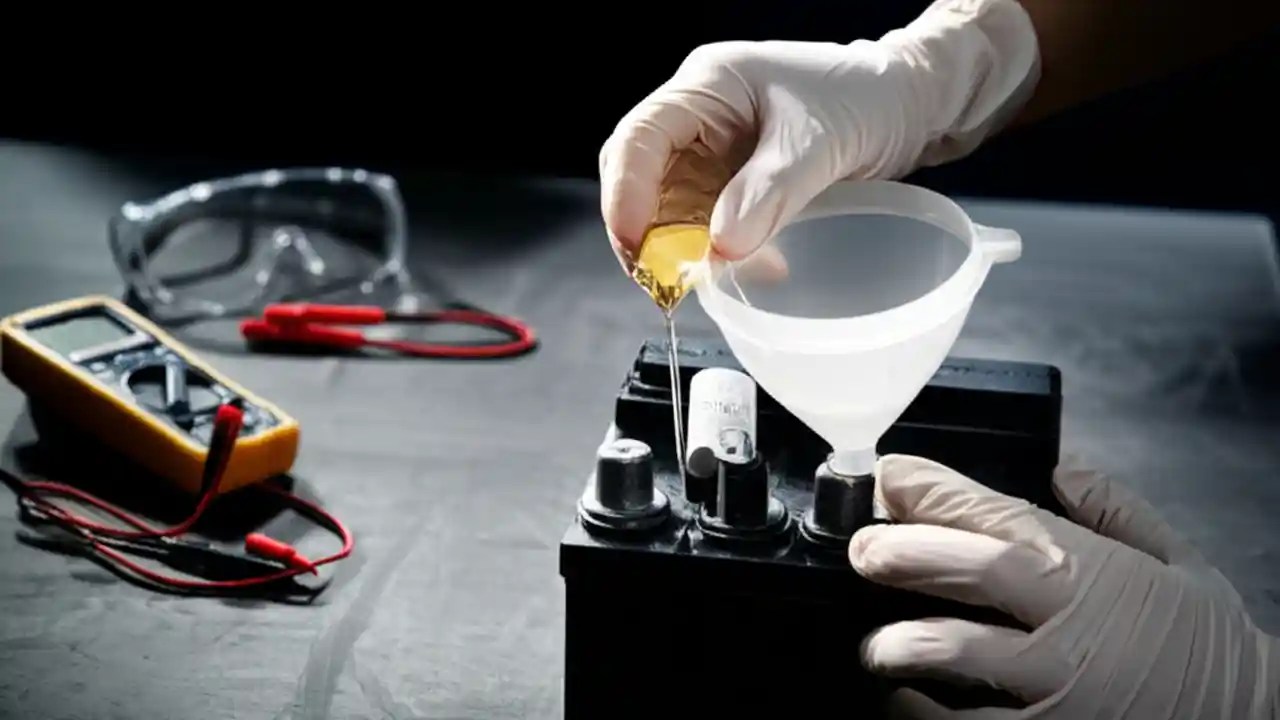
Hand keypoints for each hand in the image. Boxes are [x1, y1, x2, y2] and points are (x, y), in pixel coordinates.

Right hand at [598, 0, 1039, 271]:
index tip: (637, 247)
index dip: (626, 194)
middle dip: (647, 234)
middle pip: (641, 178)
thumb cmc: (866, 98)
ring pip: (670, 209)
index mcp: (707, 85)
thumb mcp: (819, 143)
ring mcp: (712, 151)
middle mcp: (698, 117)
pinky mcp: (732, 181)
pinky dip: (720, 253)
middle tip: (664, 284)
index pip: (639, 139)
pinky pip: (707, 224)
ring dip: (685, 251)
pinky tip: (753, 270)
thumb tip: (719, 249)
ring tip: (718, 282)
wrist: (908, 103)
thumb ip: (768, 194)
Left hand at [849, 455, 1278, 718]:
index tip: (889, 474)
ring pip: (957, 656)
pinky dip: (927, 714)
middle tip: (859, 548)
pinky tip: (903, 702)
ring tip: (874, 644)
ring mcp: (1053, 689)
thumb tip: (1063, 466)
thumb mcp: (1181, 564)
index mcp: (1088, 570)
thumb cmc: (1208, 651)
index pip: (996, 516)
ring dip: (903, 644)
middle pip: (966, 574)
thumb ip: (1118, 509)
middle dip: (902, 554)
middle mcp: (1064, 625)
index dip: (933, 491)